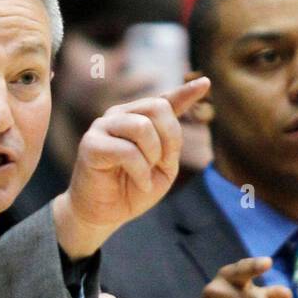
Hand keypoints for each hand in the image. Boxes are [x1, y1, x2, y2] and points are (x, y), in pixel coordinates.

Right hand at [52, 76, 210, 258]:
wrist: (103, 215)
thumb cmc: (131, 191)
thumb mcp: (162, 168)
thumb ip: (171, 144)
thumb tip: (175, 120)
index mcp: (137, 118)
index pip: (164, 101)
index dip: (186, 92)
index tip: (206, 83)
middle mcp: (120, 116)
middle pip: (157, 107)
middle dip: (170, 138)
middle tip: (163, 165)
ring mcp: (103, 127)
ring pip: (142, 126)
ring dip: (153, 155)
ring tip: (147, 175)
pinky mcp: (91, 145)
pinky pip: (127, 151)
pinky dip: (140, 172)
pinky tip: (141, 184)